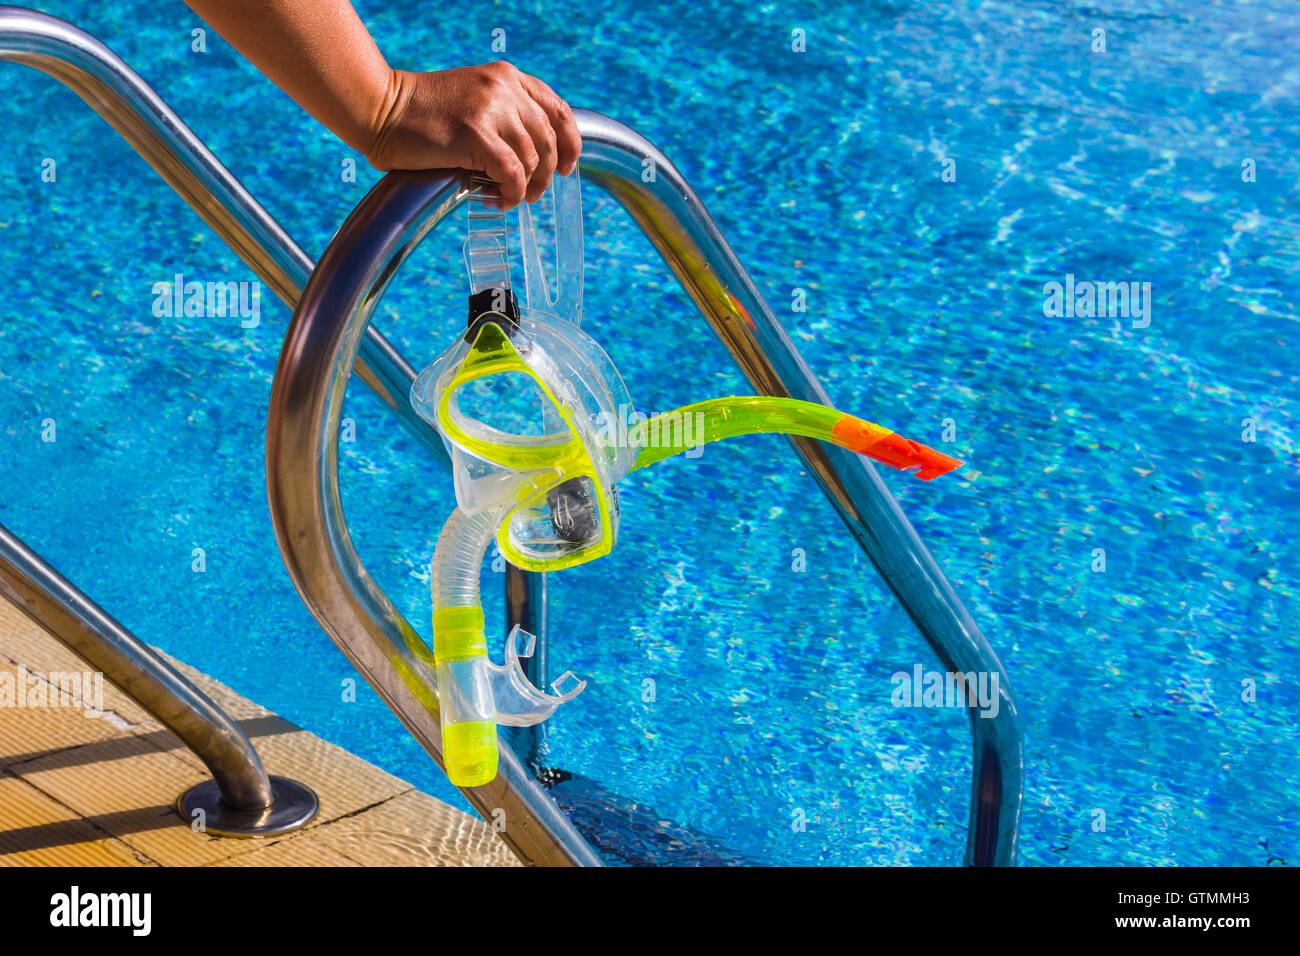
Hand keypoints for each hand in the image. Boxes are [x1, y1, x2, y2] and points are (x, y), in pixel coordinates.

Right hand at [364, 63, 582, 208]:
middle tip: (529, 194)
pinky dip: (509, 194)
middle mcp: (505, 87)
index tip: (568, 167)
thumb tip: (534, 154)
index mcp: (508, 77)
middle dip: (546, 175)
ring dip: (524, 188)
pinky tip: (493, 199)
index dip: (570, 143)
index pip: (559, 110)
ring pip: (533, 160)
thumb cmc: (420, 113)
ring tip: (504, 197)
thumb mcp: (474, 100)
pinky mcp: (475, 134)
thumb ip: (504, 113)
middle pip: (550, 140)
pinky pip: (512, 174)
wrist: (380, 108)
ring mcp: (491, 109)